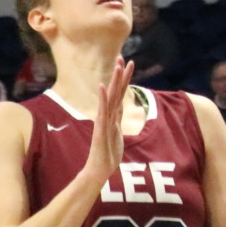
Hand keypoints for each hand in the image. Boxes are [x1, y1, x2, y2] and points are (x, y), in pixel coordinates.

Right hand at [82, 58, 135, 183]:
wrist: (99, 169)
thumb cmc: (108, 153)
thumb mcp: (118, 133)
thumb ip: (118, 121)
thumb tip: (120, 110)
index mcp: (113, 116)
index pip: (120, 94)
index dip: (124, 79)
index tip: (126, 64)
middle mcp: (108, 115)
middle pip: (116, 91)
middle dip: (120, 74)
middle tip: (122, 57)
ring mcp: (104, 120)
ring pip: (111, 97)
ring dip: (114, 81)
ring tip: (117, 65)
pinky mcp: (100, 128)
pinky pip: (103, 110)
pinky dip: (103, 98)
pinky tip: (102, 86)